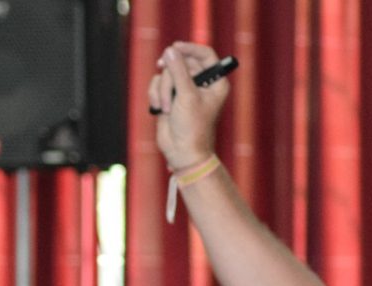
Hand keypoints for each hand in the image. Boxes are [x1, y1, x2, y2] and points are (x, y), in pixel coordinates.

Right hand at [148, 42, 229, 170]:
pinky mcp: (170, 95)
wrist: (182, 151)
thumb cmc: (192, 127)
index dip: (190, 48)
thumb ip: (179, 71)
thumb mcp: (187, 96)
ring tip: (167, 108)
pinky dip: (155, 95)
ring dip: (163, 90)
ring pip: (166, 72)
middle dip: (171, 78)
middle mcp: (202, 83)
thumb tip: (171, 50)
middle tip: (171, 94)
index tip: (175, 48)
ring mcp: (185, 89)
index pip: (206, 54)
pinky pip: (157, 82)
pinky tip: (160, 109)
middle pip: (181, 61)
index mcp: (216, 83)